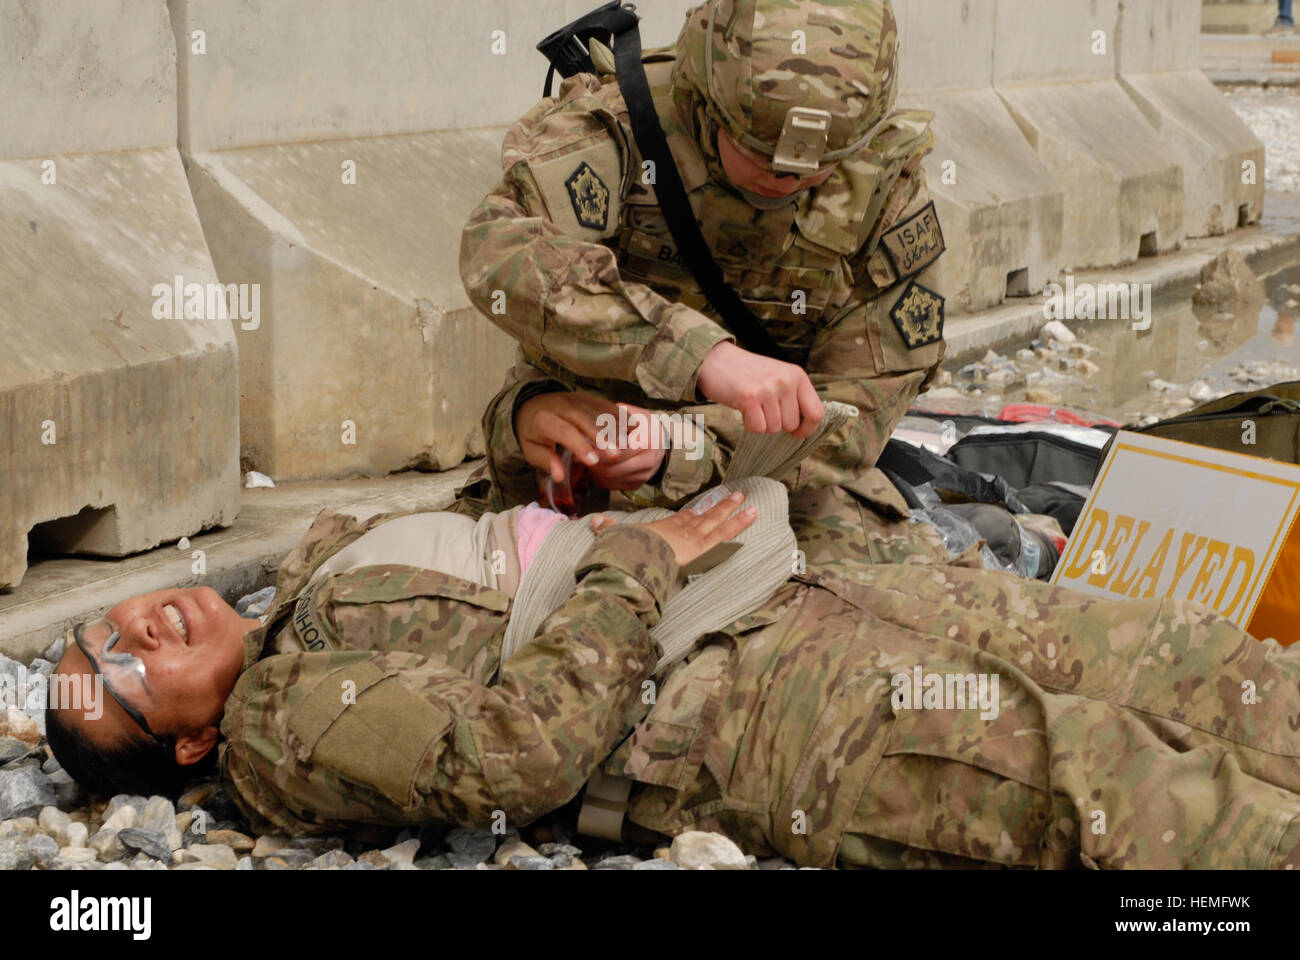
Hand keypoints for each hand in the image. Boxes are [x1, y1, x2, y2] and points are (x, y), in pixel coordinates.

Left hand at [516, 392, 666, 489]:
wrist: (531, 404)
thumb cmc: (533, 433)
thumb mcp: (531, 450)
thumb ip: (547, 462)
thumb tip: (559, 476)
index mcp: (544, 418)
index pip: (564, 431)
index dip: (580, 446)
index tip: (594, 461)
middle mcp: (562, 405)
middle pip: (584, 418)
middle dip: (602, 436)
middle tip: (616, 454)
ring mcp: (577, 399)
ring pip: (599, 410)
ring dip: (615, 427)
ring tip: (628, 444)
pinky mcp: (589, 397)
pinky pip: (606, 405)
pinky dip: (620, 416)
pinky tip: (632, 427)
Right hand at [589, 491, 755, 566]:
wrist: (634, 555)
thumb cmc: (626, 549)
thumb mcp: (615, 537)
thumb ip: (606, 530)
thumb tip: (592, 522)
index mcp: (662, 528)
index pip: (680, 521)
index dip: (691, 517)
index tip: (699, 512)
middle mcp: (680, 529)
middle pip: (702, 517)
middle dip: (718, 508)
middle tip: (734, 497)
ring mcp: (692, 535)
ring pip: (716, 521)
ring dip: (732, 510)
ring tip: (748, 501)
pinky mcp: (702, 544)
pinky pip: (724, 532)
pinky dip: (739, 523)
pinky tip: (752, 513)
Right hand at [696, 341, 824, 436]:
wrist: (716, 360)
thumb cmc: (749, 373)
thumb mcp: (779, 377)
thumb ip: (794, 397)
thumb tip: (804, 429)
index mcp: (797, 376)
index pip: (816, 413)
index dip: (807, 429)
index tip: (796, 432)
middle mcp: (786, 381)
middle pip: (791, 425)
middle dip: (776, 423)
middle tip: (763, 408)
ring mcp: (768, 389)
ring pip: (773, 428)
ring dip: (761, 423)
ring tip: (753, 405)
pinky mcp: (750, 398)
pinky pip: (757, 428)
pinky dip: (749, 425)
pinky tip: (744, 409)